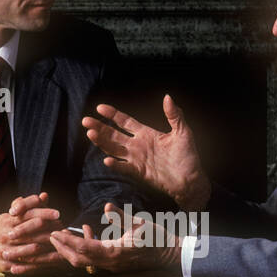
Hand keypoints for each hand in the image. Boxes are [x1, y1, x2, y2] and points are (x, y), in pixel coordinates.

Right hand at [0, 193, 62, 273]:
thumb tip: (44, 196)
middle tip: (63, 231)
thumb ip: (27, 206)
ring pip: (32, 249)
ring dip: (49, 248)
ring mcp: (7, 250)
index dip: (44, 213)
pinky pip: (27, 265)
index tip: (57, 214)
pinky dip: (41, 263)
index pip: (28, 213)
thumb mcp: (9, 215)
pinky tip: (52, 261)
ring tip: (61, 246)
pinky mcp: (7, 264)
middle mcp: (7, 234)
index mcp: (8, 220)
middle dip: (50, 231)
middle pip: (33, 231)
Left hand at [48, 204, 182, 274]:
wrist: (170, 254)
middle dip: (63, 248)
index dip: (67, 242)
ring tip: (62, 235)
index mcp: (115, 252)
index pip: (84, 248)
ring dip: (71, 249)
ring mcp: (112, 265)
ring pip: (84, 261)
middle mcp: (111, 262)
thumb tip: (106, 207)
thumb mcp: (138, 222)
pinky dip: (85, 248)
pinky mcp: (114, 263)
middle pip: (79, 259)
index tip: (55, 234)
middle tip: (51, 235)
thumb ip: (119, 216)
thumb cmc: (157, 237)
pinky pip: (94, 258)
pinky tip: (86, 231)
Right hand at [82, 95, 210, 209]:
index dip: (112, 114)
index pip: (124, 121)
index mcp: (146, 133)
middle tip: (85, 121)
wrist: (191, 180)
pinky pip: (124, 167)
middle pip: (113, 134)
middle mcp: (138, 145)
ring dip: (102, 142)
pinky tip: (107, 159)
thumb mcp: (183, 132)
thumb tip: (168, 97)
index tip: (99, 107)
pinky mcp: (139, 172)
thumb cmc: (188, 157)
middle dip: (99, 127)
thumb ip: (174, 115)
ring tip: (90, 134)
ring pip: (114, 149)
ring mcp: (137, 159)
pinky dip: (115, 164)